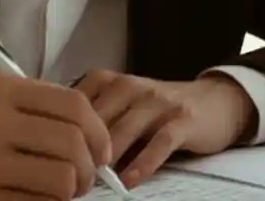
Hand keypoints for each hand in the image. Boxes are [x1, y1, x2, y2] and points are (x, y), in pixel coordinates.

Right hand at [0, 71, 111, 200]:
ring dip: (72, 192)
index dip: (99, 131)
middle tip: (87, 179)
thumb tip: (96, 135)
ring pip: (62, 179)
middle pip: (72, 142)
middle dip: (91, 167)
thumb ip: (36, 107)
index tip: (103, 151)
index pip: (72, 103)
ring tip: (64, 193)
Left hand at [74, 70, 257, 187]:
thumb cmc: (159, 110)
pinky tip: (130, 181)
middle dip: (81, 146)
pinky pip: (160, 142)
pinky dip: (143, 163)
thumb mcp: (125, 104)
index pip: (78, 100)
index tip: (50, 150)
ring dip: (108, 158)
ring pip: (125, 129)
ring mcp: (160, 102)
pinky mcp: (183, 120)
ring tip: (93, 182)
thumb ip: (96, 117)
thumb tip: (57, 145)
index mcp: (114, 81)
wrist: (214, 102)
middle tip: (68, 173)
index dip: (62, 126)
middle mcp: (134, 86)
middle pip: (98, 117)